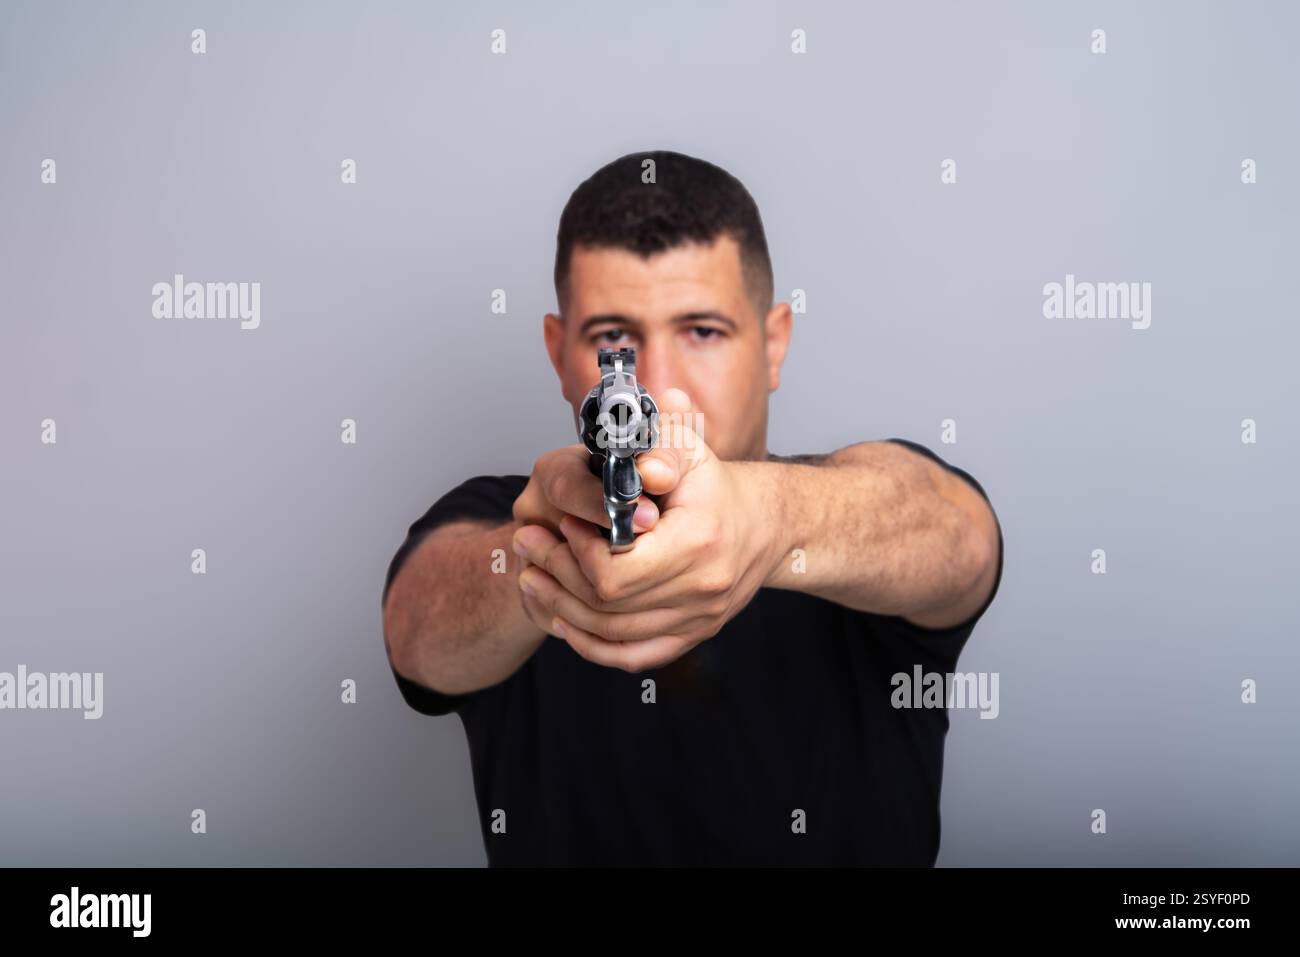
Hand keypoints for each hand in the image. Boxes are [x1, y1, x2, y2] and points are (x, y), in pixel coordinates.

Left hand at [512, 389, 780, 672]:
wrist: (764, 525)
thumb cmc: (715, 485)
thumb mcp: (689, 449)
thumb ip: (661, 446)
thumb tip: (642, 467)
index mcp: (697, 542)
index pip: (617, 571)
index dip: (578, 552)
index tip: (562, 523)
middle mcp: (701, 589)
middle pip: (607, 605)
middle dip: (558, 574)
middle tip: (528, 545)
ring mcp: (698, 619)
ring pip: (612, 633)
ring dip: (563, 608)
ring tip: (532, 577)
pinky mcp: (693, 635)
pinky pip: (632, 656)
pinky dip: (591, 644)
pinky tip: (563, 620)